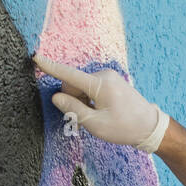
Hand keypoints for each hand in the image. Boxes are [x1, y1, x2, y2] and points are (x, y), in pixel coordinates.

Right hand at [33, 54, 168, 153]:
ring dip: (82, 102)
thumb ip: (73, 109)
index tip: (36, 57)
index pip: (69, 75)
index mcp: (100, 84)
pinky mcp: (111, 81)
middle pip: (73, 85)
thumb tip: (56, 97)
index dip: (50, 67)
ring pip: (81, 87)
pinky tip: (101, 112)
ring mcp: (108, 77)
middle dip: (73, 100)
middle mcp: (104, 75)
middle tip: (87, 119)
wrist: (150, 126)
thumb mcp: (96, 124)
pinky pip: (90, 88)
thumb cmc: (125, 128)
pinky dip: (89, 100)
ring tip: (98, 117)